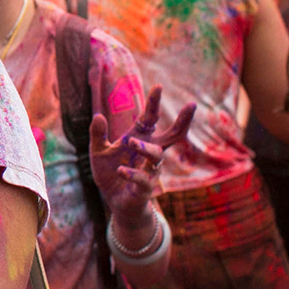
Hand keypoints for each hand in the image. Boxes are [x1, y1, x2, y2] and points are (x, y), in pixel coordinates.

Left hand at [88, 86, 194, 221]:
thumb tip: (98, 115)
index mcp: (140, 138)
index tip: (158, 86)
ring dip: (145, 147)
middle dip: (183, 120)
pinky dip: (132, 173)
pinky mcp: (146, 187)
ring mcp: (151, 170)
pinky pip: (143, 179)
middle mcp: (150, 152)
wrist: (115, 201)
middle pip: (174, 135)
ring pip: (156, 155)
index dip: (154, 102)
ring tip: (131, 142)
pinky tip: (121, 170)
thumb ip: (97, 134)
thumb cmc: (111, 173)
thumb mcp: (99, 151)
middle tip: (191, 105)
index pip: (150, 117)